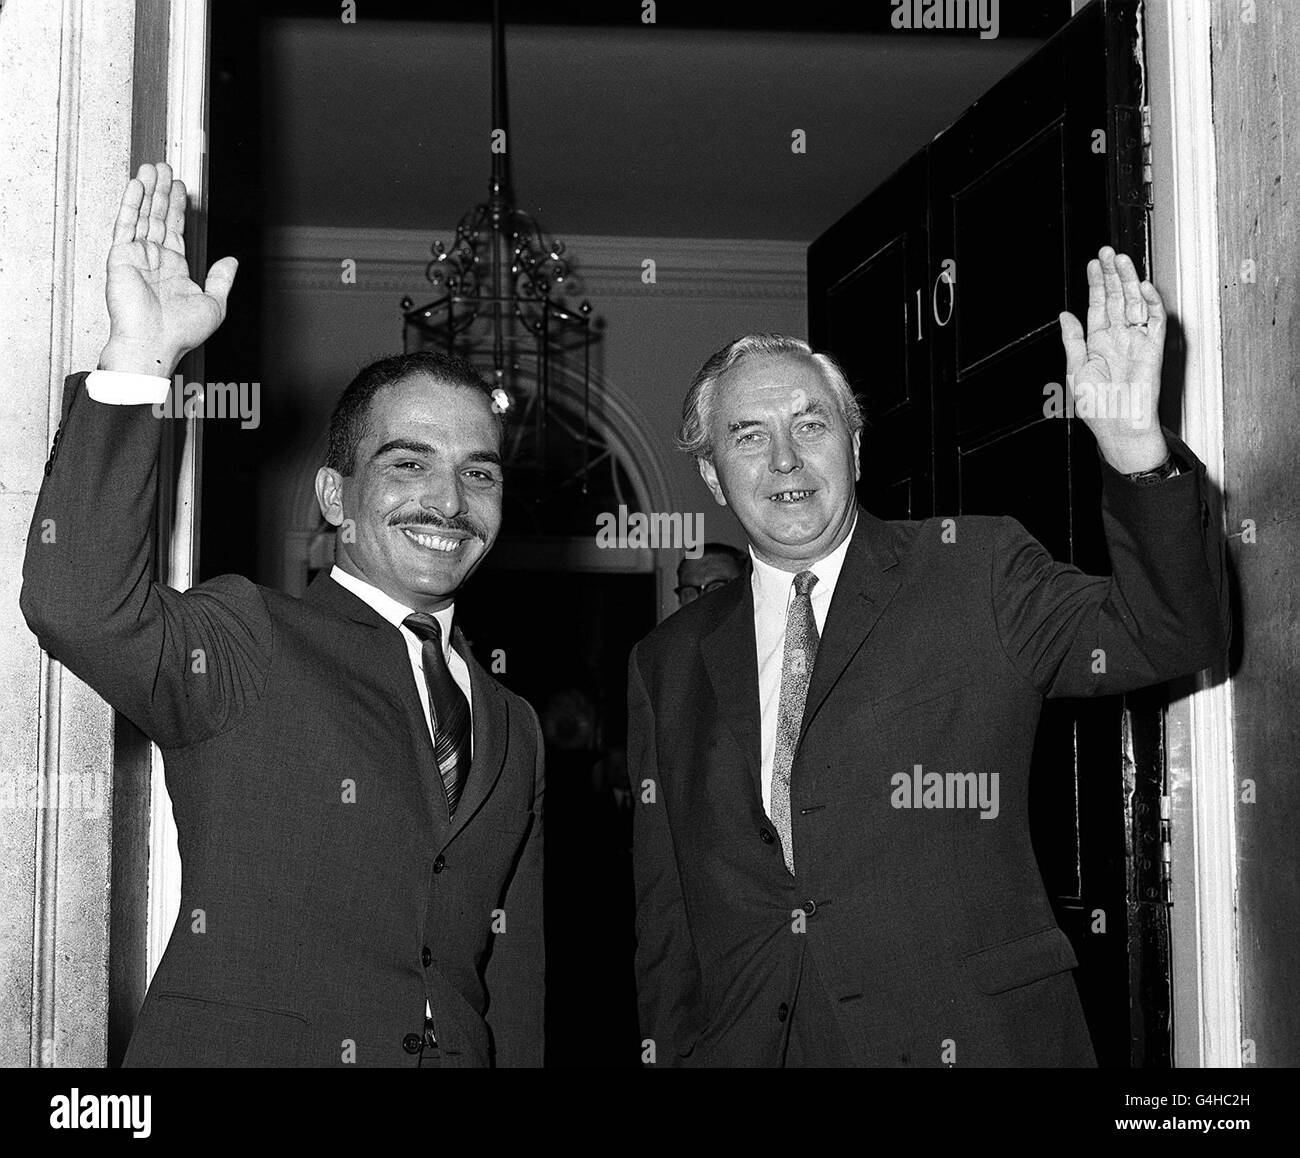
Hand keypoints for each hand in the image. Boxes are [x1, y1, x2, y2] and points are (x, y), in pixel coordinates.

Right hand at [98, 162, 237, 376]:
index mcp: (175, 270)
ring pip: (142, 216)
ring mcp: (137, 257)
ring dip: (147, 191)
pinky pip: (126, 224)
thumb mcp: (214, 304)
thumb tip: (232, 261)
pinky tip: (137, 185)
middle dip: (162, 192)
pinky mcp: (121, 256)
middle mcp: (155, 260)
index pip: (175, 230)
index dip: (178, 208)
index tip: (181, 187)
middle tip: (165, 167)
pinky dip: (131, 203)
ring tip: (152, 167)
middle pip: (158, 217)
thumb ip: (222, 279)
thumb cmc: (180, 333)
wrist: (154, 343)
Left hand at [1058, 247, 1168, 472]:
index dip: (1097, 284)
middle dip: (1113, 274)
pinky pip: (1154, 321)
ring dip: (1130, 281)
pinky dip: (1151, 303)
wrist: (1117, 426)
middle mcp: (1118, 337)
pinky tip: (1142, 287)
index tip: (1093, 263)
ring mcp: (1136, 340)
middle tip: (1108, 252)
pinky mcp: (1153, 348)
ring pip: (1135, 303)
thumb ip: (1072, 340)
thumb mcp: (1075, 369)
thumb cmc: (1096, 406)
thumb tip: (1064, 315)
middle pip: (1117, 298)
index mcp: (1098, 342)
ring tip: (1122, 260)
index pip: (1099, 305)